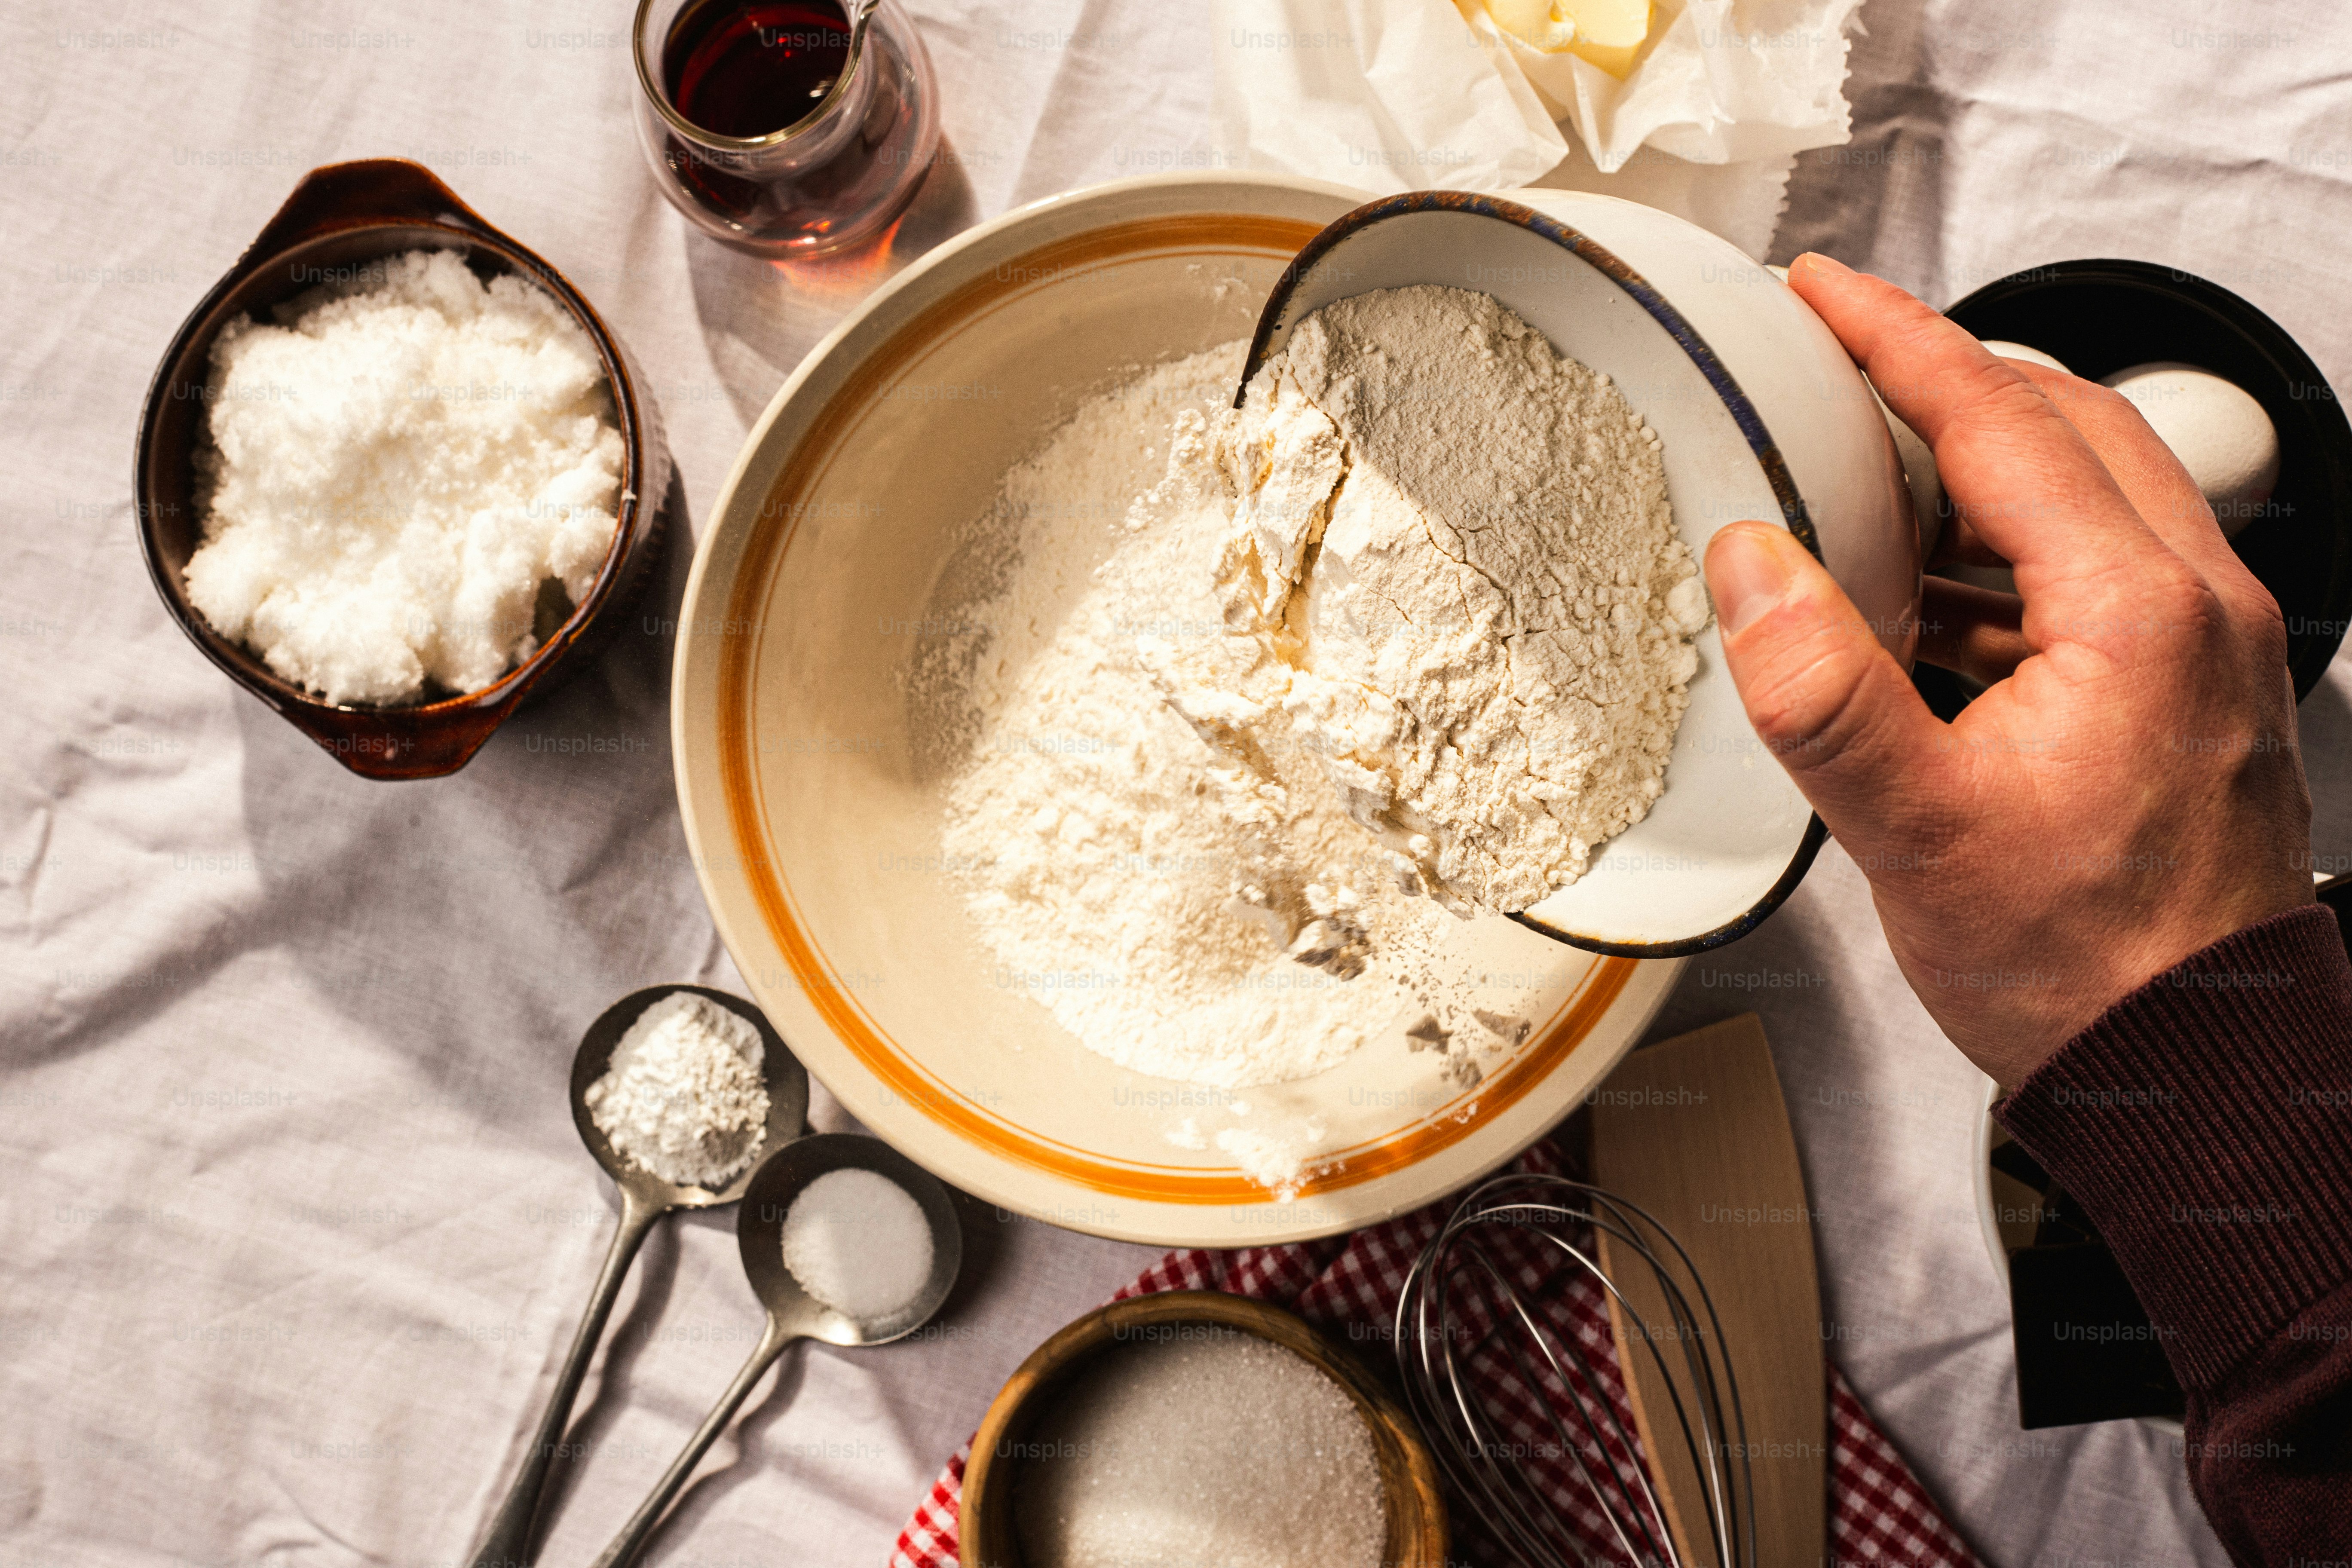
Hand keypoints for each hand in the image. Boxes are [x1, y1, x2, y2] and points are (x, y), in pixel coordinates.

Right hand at [1704, 253, 2312, 1087]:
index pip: (2005, 418)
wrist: (2193, 1065)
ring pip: (2092, 491)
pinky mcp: (2190, 693)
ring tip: (1871, 477)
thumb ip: (1825, 694)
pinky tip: (1934, 598)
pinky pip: (2101, 569)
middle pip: (2067, 424)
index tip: (1828, 294)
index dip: (1900, 342)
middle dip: (1947, 377)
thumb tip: (1751, 569)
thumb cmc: (2081, 965)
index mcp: (2139, 612)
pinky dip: (2010, 550)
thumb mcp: (1919, 833)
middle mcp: (2198, 608)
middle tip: (1845, 361)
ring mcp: (2206, 649)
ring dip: (1982, 465)